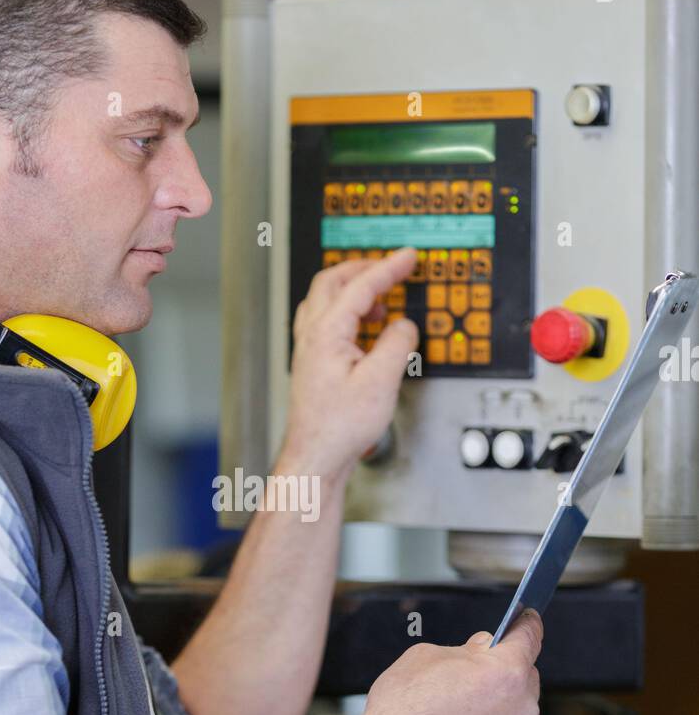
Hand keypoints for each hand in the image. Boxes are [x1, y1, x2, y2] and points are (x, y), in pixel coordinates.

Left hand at [279, 249, 418, 482]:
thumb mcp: (382, 382)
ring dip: (353, 291)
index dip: (388, 268)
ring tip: (381, 302)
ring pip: (325, 300)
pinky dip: (346, 312)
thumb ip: (396, 343)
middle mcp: (311, 336)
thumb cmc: (340, 427)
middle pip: (332, 282)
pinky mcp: (311, 363)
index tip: (408, 257)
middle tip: (390, 269)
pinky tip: (364, 330)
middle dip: (363, 269)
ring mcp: (307, 349)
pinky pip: (325, 321)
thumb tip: (404, 325)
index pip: (360, 287)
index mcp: (326, 332)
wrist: (316, 456)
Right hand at [357, 610, 542, 714]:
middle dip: (503, 672)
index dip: (526, 624)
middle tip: (469, 676)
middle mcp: (522, 706)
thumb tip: (479, 650)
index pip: (529, 636)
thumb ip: (463, 650)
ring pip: (514, 713)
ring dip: (495, 708)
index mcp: (506, 670)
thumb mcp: (425, 657)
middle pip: (524, 678)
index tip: (527, 620)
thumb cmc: (404, 711)